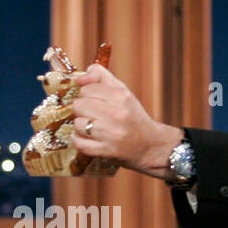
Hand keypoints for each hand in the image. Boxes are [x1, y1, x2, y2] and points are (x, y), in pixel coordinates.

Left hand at [71, 64, 183, 178]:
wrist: (150, 145)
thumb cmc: (133, 116)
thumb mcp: (122, 91)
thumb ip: (101, 77)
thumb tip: (79, 77)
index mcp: (121, 97)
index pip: (87, 89)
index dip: (88, 95)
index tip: (96, 101)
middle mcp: (116, 114)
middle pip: (78, 105)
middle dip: (83, 110)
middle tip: (94, 115)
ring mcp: (110, 134)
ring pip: (77, 124)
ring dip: (82, 126)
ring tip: (92, 128)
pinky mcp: (105, 151)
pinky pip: (78, 143)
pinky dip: (79, 141)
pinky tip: (88, 138)